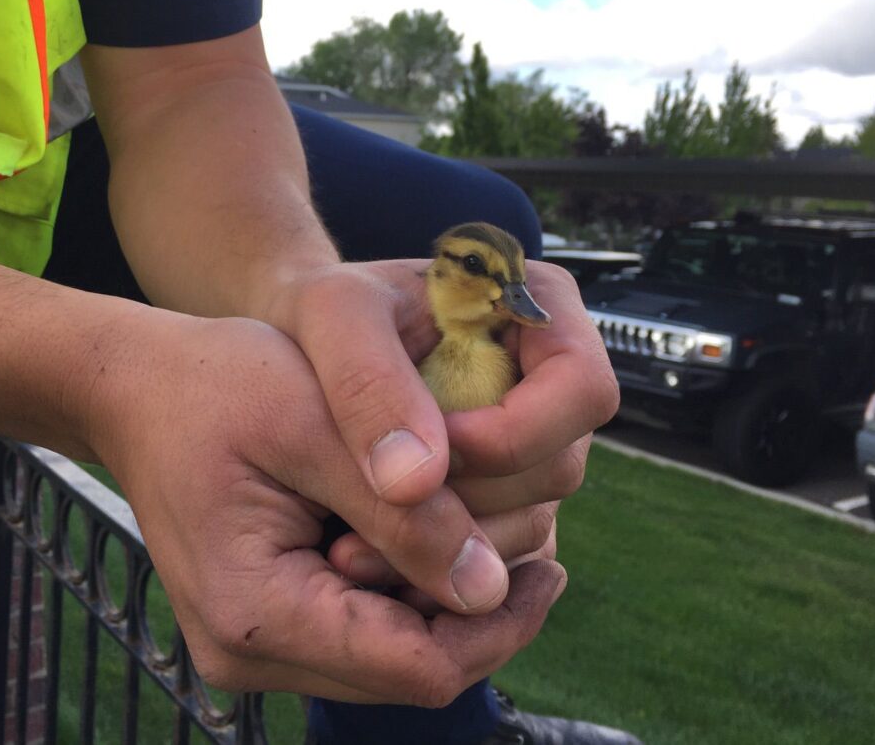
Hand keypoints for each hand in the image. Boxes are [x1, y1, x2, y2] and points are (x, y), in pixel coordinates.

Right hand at [81, 309, 566, 702]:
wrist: (136, 389)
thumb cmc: (214, 385)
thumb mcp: (314, 426)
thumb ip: (401, 514)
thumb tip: (489, 588)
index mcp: (256, 612)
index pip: (416, 667)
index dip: (498, 628)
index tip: (549, 569)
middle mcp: (248, 653)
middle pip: (407, 671)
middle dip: (475, 614)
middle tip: (529, 544)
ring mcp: (252, 644)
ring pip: (390, 656)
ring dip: (443, 603)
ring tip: (485, 533)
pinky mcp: (261, 623)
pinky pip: (359, 631)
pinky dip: (404, 591)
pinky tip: (429, 536)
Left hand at [265, 261, 615, 588]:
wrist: (292, 345)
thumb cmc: (319, 310)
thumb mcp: (331, 316)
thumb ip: (366, 382)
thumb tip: (418, 483)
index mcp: (538, 307)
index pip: (582, 388)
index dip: (516, 433)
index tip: (434, 446)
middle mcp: (549, 381)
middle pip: (559, 466)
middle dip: (471, 498)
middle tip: (375, 499)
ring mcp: (531, 445)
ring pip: (531, 520)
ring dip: (447, 545)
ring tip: (353, 541)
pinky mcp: (500, 498)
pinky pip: (497, 555)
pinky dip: (436, 567)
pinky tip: (368, 557)